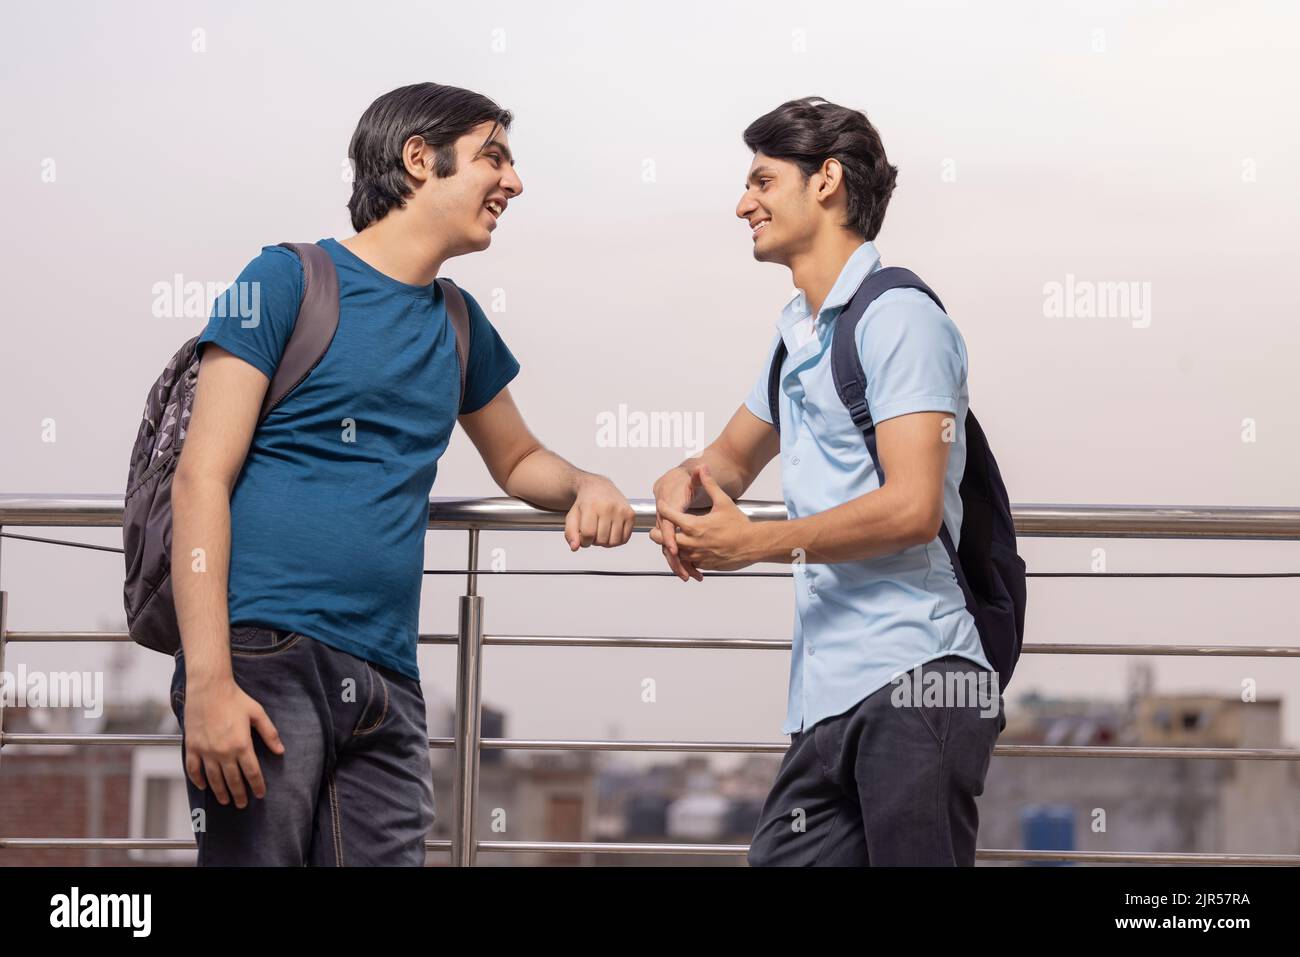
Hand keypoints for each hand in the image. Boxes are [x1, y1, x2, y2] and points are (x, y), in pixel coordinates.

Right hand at [182, 674, 283, 807]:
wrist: (209, 688)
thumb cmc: (234, 699)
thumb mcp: (258, 714)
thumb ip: (270, 734)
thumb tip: (280, 751)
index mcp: (242, 744)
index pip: (252, 773)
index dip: (257, 786)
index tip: (260, 794)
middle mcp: (223, 752)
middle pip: (233, 780)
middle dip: (239, 794)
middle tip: (243, 804)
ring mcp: (206, 751)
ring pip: (214, 779)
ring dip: (220, 792)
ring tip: (225, 801)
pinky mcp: (193, 747)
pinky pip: (194, 769)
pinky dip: (198, 780)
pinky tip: (204, 786)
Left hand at [564, 474, 635, 549]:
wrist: (599, 487)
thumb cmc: (586, 502)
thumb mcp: (572, 515)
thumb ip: (570, 533)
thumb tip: (574, 547)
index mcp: (592, 505)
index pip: (588, 534)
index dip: (584, 541)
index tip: (583, 536)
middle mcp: (608, 507)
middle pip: (601, 540)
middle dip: (595, 541)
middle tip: (593, 531)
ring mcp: (621, 511)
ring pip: (614, 542)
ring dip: (606, 542)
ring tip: (602, 532)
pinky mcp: (631, 514)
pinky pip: (625, 539)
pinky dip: (617, 540)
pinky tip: (611, 532)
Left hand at [650, 464, 759, 571]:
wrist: (753, 545)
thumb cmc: (739, 524)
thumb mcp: (723, 501)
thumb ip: (710, 484)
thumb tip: (703, 468)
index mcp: (694, 526)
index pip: (668, 515)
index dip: (663, 508)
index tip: (662, 504)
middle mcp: (692, 543)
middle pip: (661, 539)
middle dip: (658, 532)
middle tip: (660, 526)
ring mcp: (696, 556)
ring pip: (672, 552)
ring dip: (670, 544)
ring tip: (672, 537)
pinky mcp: (702, 565)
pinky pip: (685, 562)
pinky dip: (683, 556)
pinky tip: (686, 549)